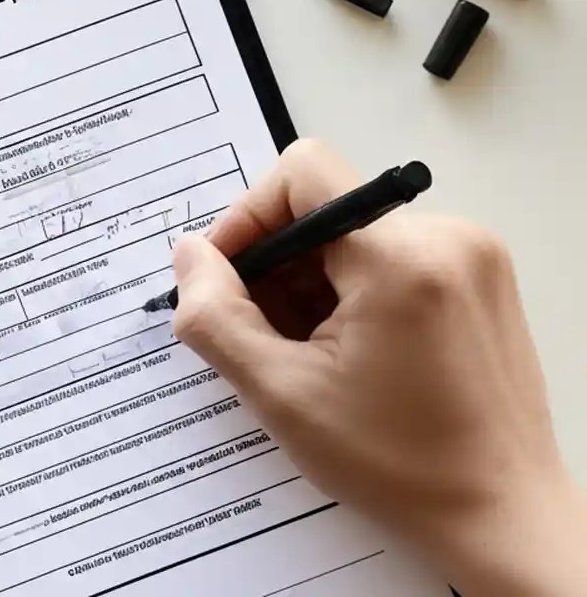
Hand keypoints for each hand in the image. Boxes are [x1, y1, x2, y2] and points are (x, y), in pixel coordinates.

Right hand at [171, 140, 584, 596]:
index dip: (246, 217)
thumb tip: (188, 256)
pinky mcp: (480, 280)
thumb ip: (216, 317)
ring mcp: (472, 257)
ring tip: (304, 353)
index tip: (224, 278)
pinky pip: (392, 255)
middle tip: (257, 333)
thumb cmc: (401, 465)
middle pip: (325, 206)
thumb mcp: (281, 393)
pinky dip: (350, 290)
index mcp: (403, 257)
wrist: (500, 516)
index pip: (302, 172)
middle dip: (275, 262)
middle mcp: (449, 238)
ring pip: (355, 234)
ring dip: (310, 281)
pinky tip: (341, 352)